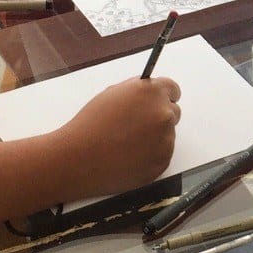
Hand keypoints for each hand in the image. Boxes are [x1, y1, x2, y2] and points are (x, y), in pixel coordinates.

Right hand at [53, 77, 180, 198]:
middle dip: (158, 117)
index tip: (158, 102)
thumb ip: (138, 91)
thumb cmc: (91, 124)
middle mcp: (164, 115)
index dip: (163, 96)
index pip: (173, 89)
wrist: (79, 157)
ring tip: (127, 144)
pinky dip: (150, 155)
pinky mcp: (162, 162)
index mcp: (153, 93)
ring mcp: (166, 140)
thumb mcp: (113, 94)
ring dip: (154, 138)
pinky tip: (129, 156)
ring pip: (167, 136)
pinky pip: (162, 155)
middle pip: (173, 113)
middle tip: (137, 126)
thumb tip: (149, 95)